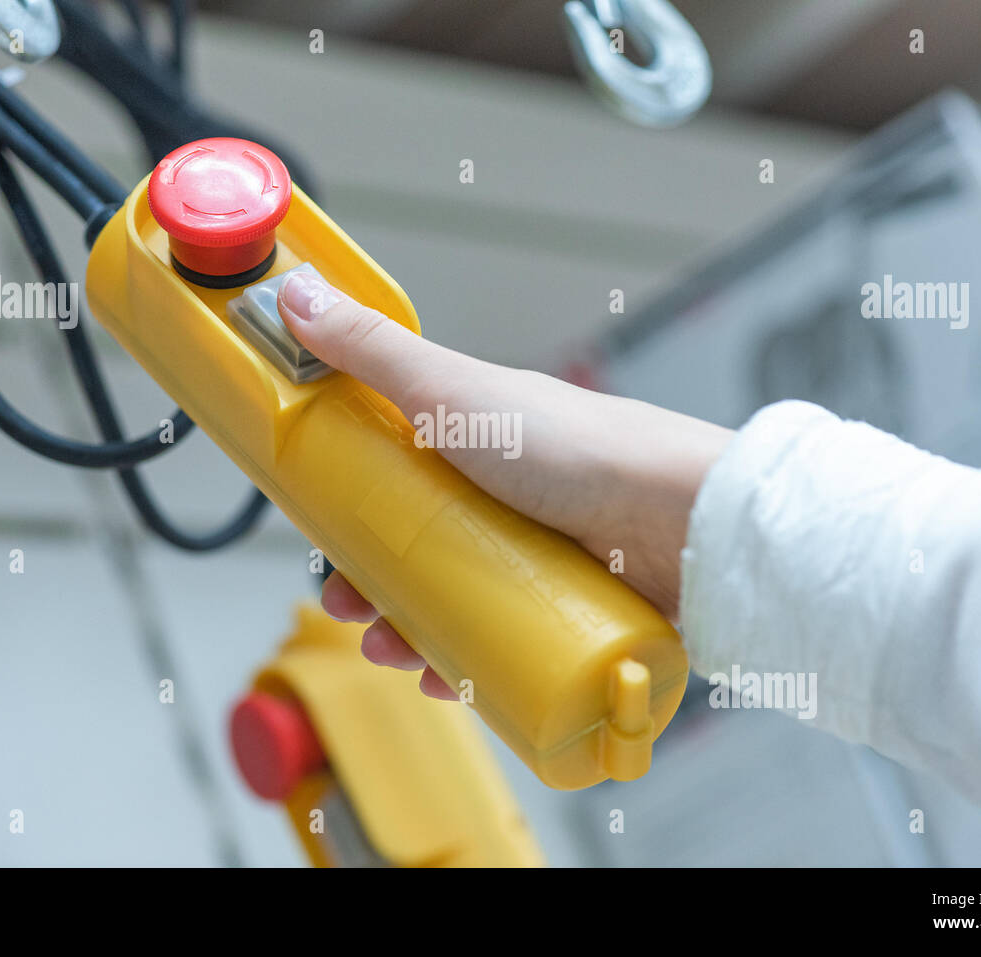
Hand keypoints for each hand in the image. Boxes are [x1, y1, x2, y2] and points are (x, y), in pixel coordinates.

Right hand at [277, 274, 731, 698]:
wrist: (685, 522)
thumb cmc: (580, 449)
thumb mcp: (456, 392)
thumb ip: (374, 352)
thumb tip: (295, 297)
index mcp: (478, 441)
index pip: (394, 480)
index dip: (351, 513)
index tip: (322, 545)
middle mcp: (509, 496)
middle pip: (420, 548)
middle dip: (373, 585)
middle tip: (351, 610)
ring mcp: (542, 554)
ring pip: (457, 601)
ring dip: (411, 632)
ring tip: (393, 654)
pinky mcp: (572, 607)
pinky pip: (506, 642)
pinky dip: (469, 663)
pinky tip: (448, 679)